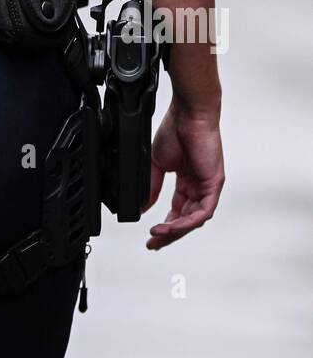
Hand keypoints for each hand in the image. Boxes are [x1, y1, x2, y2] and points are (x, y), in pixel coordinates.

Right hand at [145, 99, 223, 249]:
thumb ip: (151, 186)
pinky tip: (172, 225)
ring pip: (194, 219)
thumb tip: (143, 207)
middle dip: (169, 234)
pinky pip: (203, 211)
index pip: (177, 210)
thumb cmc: (176, 129)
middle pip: (186, 219)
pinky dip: (187, 221)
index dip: (165, 225)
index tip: (150, 235)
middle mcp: (199, 185)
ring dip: (176, 230)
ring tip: (158, 234)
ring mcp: (208, 186)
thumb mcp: (158, 163)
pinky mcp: (214, 184)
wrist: (189, 114)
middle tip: (153, 243)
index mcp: (187, 180)